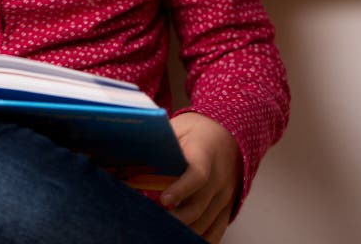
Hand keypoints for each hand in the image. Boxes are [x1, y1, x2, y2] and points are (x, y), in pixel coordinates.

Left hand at [160, 112, 241, 242]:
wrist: (228, 134)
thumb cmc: (197, 130)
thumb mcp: (179, 127)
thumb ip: (161, 141)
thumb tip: (133, 151)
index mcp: (205, 155)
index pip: (197, 175)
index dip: (181, 189)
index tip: (163, 200)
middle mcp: (219, 178)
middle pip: (199, 205)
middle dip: (177, 218)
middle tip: (154, 221)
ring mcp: (225, 194)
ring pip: (206, 221)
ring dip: (185, 230)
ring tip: (162, 230)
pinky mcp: (227, 206)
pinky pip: (217, 228)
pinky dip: (202, 237)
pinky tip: (183, 238)